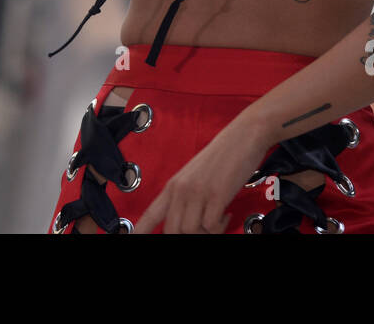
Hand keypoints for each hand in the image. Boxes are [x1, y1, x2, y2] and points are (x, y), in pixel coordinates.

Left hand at [133, 115, 267, 233]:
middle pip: (171, 231)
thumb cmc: (221, 156)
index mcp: (173, 185)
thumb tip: (184, 221)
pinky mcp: (216, 195)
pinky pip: (210, 226)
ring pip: (190, 231)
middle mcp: (181, 190)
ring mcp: (198, 192)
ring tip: (218, 219)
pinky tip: (226, 214)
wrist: (243, 136)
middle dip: (186, 236)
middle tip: (204, 230)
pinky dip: (219, 226)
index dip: (139, 230)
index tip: (130, 238)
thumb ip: (185, 197)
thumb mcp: (195, 176)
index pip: (150, 214)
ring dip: (207, 232)